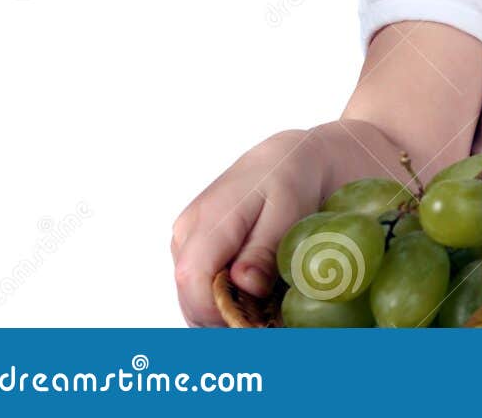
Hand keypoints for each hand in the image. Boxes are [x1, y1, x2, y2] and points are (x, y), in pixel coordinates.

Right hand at [169, 129, 326, 326]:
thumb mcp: (289, 206)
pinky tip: (262, 300)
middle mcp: (186, 237)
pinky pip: (207, 291)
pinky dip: (232, 304)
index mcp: (205, 221)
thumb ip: (264, 248)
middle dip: (227, 320)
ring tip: (272, 310)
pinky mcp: (200, 254)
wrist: (295, 157)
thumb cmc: (293, 176)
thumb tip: (244, 286)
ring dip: (230, 314)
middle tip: (273, 325)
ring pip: (196, 301)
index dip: (219, 311)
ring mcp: (188, 246)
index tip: (258, 324)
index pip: (192, 282)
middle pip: (191, 300)